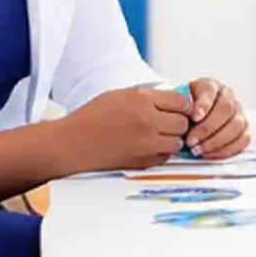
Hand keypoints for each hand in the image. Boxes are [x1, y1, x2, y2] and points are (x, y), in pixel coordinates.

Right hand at [57, 86, 190, 172]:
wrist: (72, 143)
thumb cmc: (92, 117)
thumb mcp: (121, 95)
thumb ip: (148, 97)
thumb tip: (172, 101)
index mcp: (142, 100)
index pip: (180, 102)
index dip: (182, 105)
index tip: (180, 108)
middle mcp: (147, 121)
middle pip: (182, 122)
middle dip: (178, 121)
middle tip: (169, 122)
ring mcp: (147, 143)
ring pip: (177, 141)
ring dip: (171, 138)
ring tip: (158, 135)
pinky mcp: (143, 161)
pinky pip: (165, 156)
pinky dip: (162, 152)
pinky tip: (149, 146)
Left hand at [185, 77, 249, 159]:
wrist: (192, 120)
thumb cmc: (187, 112)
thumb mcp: (179, 105)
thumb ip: (180, 108)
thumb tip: (179, 118)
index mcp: (212, 86)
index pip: (211, 91)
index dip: (204, 105)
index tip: (193, 118)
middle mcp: (228, 98)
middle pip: (226, 109)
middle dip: (207, 128)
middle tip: (190, 141)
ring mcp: (238, 114)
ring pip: (236, 126)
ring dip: (215, 141)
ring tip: (197, 150)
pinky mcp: (243, 131)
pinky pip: (242, 141)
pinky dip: (225, 150)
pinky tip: (209, 153)